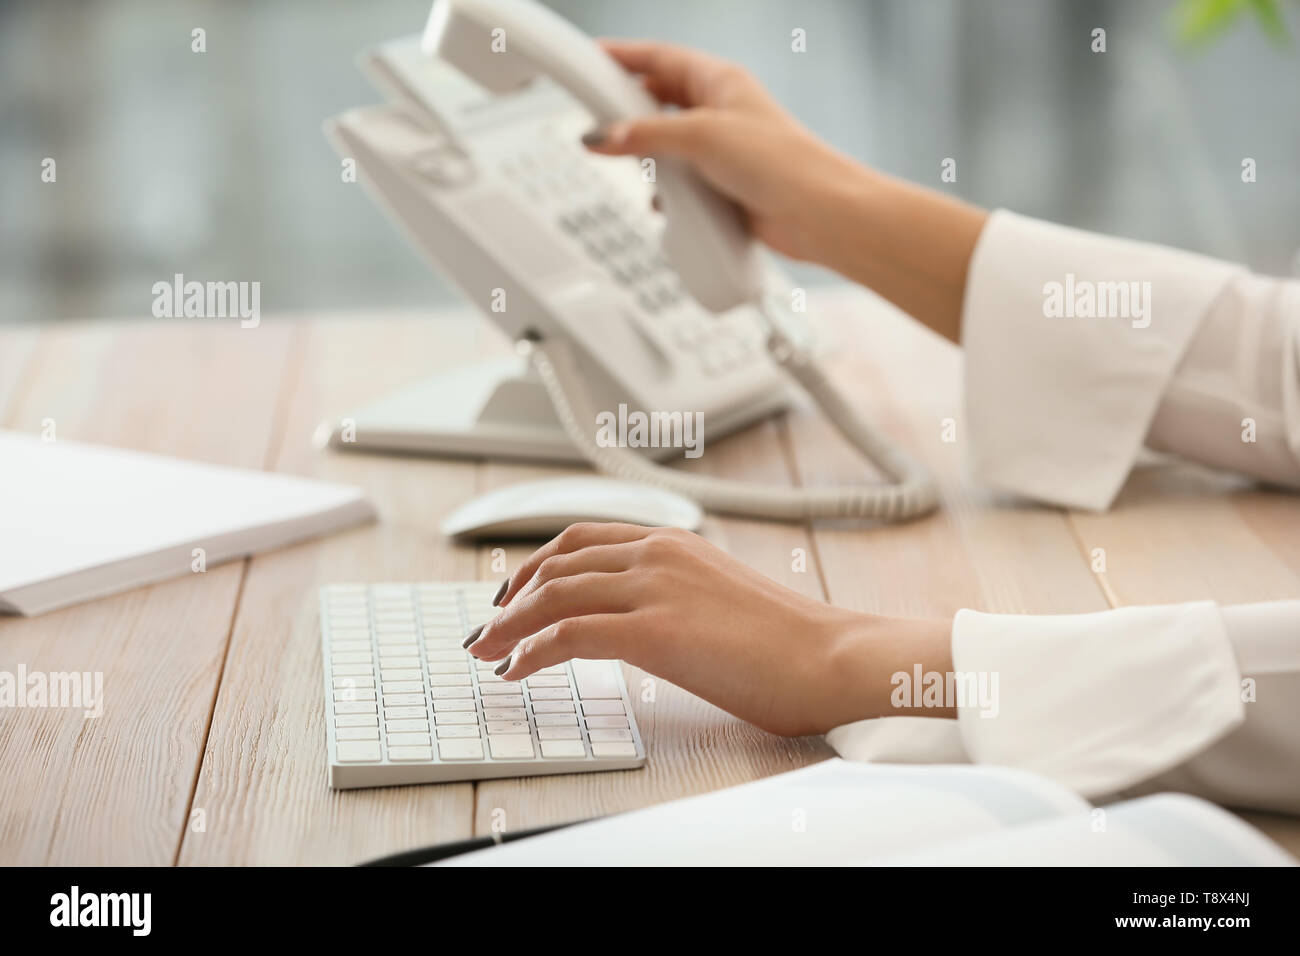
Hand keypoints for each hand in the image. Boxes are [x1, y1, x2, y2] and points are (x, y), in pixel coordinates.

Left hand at [465, 523, 953, 735]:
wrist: (834, 658)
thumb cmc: (792, 642)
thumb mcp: (722, 599)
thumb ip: (677, 594)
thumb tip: (640, 621)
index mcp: (674, 541)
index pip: (581, 539)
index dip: (535, 565)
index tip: (511, 592)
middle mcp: (658, 553)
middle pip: (556, 564)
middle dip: (510, 597)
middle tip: (485, 628)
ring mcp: (655, 588)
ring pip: (553, 596)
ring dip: (509, 625)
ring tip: (487, 652)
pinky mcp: (655, 630)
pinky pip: (568, 634)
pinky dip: (530, 650)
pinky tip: (515, 669)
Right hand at [585, 40, 988, 343]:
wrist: (818, 216)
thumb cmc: (782, 163)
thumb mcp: (701, 137)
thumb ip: (646, 135)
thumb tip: (601, 135)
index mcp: (719, 81)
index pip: (659, 57)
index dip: (622, 56)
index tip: (591, 58)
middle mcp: (721, 112)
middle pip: (659, 100)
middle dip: (629, 111)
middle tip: (597, 117)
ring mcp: (722, 151)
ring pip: (668, 146)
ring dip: (649, 159)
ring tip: (633, 164)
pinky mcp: (724, 188)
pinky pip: (682, 184)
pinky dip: (667, 192)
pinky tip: (662, 202)